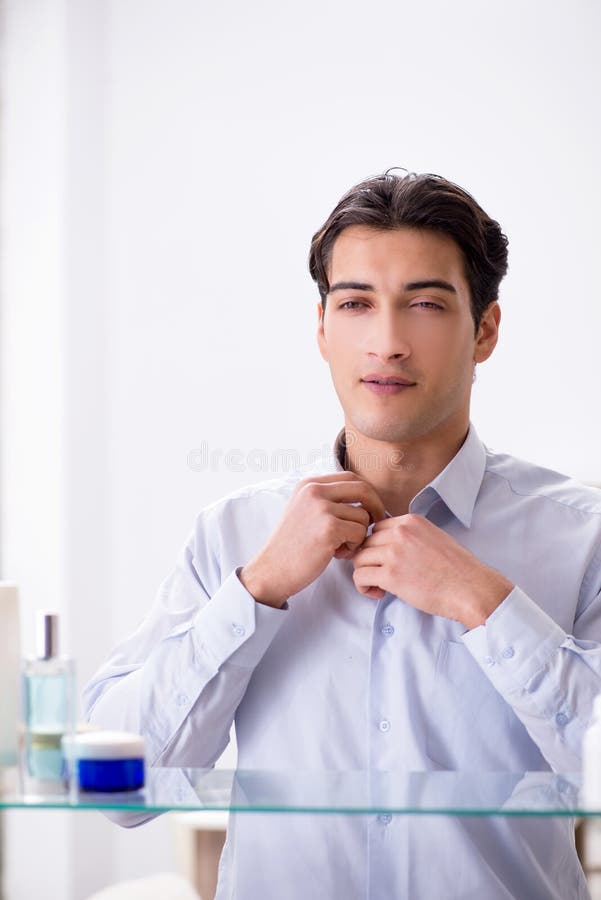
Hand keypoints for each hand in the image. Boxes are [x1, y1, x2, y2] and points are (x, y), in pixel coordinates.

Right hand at [239, 473, 386, 606]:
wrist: (273, 569)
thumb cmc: (293, 544)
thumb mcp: (304, 510)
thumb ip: (328, 498)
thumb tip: (366, 495)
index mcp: (309, 484)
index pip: (351, 477)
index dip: (367, 493)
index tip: (370, 509)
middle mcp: (314, 490)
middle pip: (363, 489)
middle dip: (376, 507)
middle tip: (375, 524)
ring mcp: (321, 508)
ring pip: (363, 515)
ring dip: (358, 535)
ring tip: (340, 547)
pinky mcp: (329, 528)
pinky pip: (359, 533)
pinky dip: (354, 546)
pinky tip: (337, 554)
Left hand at [351, 514, 513, 627]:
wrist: (471, 589)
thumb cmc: (457, 569)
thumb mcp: (434, 537)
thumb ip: (410, 536)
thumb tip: (387, 546)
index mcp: (411, 521)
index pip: (377, 528)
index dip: (377, 546)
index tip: (384, 560)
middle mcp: (401, 532)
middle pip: (365, 542)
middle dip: (369, 560)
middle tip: (380, 576)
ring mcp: (394, 552)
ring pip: (359, 558)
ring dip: (365, 573)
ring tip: (379, 586)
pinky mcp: (390, 574)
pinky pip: (360, 576)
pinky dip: (363, 586)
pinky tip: (378, 593)